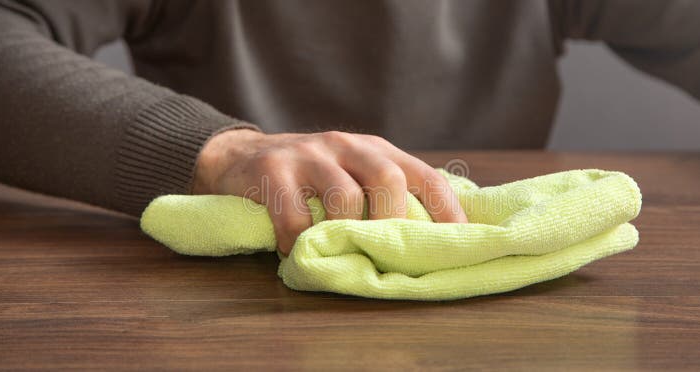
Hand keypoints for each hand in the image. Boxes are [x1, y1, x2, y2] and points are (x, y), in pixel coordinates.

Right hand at [192, 128, 467, 254]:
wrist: (239, 157)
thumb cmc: (310, 179)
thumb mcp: (351, 175)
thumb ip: (384, 195)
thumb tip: (430, 240)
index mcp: (374, 149)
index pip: (423, 175)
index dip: (446, 209)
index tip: (460, 242)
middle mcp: (345, 145)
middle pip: (388, 178)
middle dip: (393, 220)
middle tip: (386, 251)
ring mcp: (308, 155)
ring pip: (344, 195)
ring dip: (344, 232)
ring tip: (334, 252)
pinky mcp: (272, 170)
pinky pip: (294, 214)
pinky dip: (298, 241)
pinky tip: (293, 251)